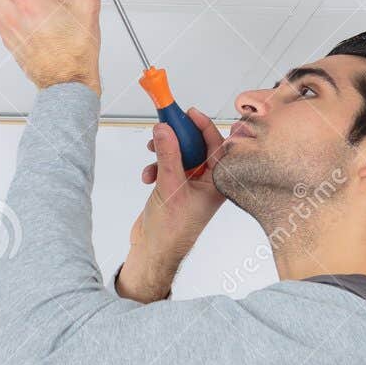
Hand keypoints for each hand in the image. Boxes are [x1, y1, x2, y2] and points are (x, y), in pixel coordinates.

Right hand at [117, 108, 225, 301]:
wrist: (154, 252)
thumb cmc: (171, 231)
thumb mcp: (170, 187)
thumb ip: (168, 155)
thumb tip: (165, 129)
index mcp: (217, 183)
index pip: (217, 145)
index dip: (204, 125)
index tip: (188, 112)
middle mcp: (208, 182)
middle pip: (197, 146)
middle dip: (179, 137)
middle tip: (164, 126)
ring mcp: (192, 185)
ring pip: (181, 154)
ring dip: (164, 152)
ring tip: (151, 151)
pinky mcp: (177, 187)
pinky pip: (169, 166)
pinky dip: (157, 166)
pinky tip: (148, 175)